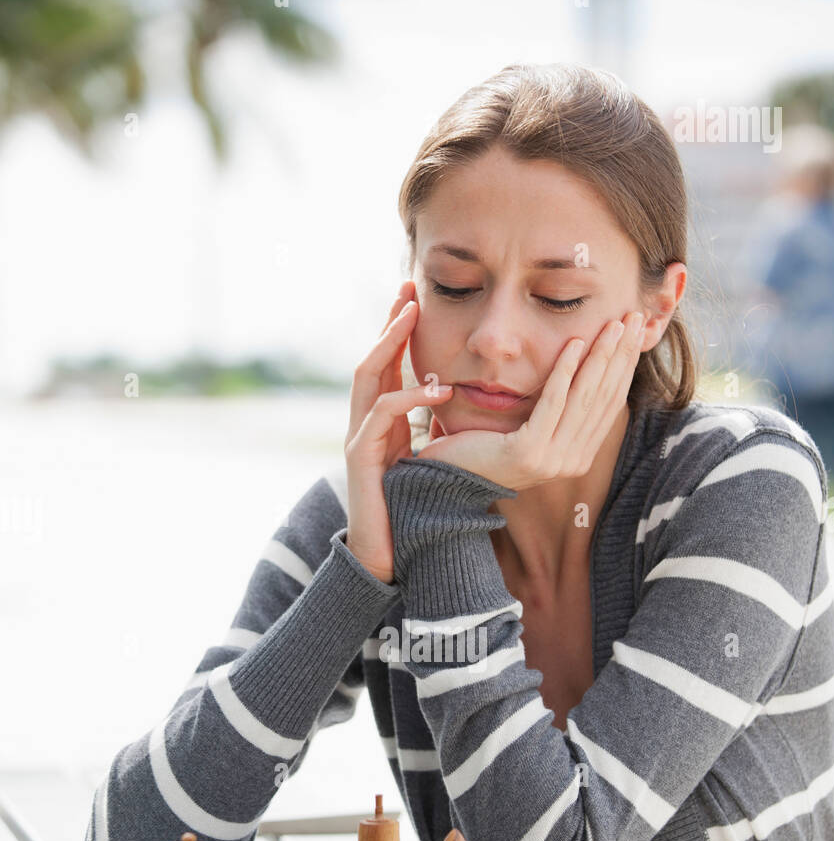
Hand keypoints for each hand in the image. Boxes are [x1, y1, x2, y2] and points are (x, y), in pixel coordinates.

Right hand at [344, 280, 452, 582]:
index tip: (418, 295)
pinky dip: (408, 398)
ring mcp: (359, 438)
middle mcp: (365, 423)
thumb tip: (467, 405)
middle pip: (371, 358)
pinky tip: (437, 390)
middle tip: (409, 287)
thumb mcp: (431, 460)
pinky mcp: (361, 458)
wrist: (387, 553)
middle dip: (389, 322)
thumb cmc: (411, 510)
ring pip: (367, 376)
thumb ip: (439, 430)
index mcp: (383, 422)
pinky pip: (382, 416)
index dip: (400, 329)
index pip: (389, 364)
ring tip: (412, 316)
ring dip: (390, 343)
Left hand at [413, 312, 645, 490]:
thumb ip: (557, 409)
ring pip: (584, 398)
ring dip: (601, 357)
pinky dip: (565, 371)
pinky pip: (552, 403)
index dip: (625, 367)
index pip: (609, 404)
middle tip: (635, 318)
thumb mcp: (530, 427)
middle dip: (621, 355)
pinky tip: (575, 343)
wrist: (445, 479)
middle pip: (603, 398)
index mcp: (576, 456)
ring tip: (612, 324)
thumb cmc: (481, 448)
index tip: (636, 332)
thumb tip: (585, 371)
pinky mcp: (529, 452)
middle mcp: (570, 461)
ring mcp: (551, 460)